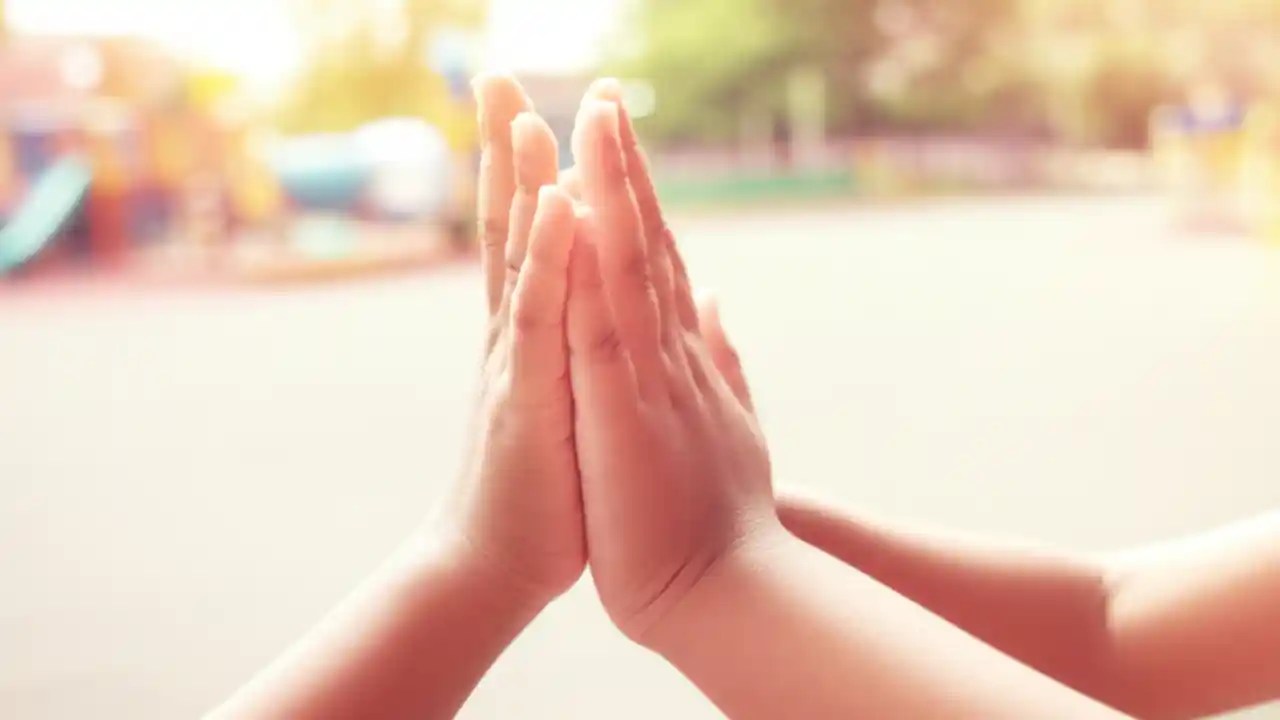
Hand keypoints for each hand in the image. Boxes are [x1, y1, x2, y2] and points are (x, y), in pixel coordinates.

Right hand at [435, 75, 583, 604]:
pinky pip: (543, 317)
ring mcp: (514, 362)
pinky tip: (557, 203)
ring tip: (520, 110)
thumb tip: (591, 310)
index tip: (531, 107)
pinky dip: (550, 256)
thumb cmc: (539, 487)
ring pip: (519, 257)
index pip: (530, 236)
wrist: (496, 566)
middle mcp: (513, 335)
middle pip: (509, 224)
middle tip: (493, 74)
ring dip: (519, 181)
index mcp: (531, 335)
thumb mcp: (564, 402)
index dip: (529, 171)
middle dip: (504, 148)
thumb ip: (571, 348)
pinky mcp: (527, 399)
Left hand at [566, 95, 780, 639]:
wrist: (726, 592)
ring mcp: (653, 372)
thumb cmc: (717, 520)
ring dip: (614, 185)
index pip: (660, 262)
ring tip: (598, 114)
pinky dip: (593, 259)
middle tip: (609, 95)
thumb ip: (722, 355)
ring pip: (632, 261)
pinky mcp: (627, 404)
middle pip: (649, 242)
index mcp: (680, 358)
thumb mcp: (724, 423)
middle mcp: (671, 350)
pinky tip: (577, 203)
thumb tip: (719, 300)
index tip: (622, 143)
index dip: (642, 199)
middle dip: (627, 166)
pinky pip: (604, 316)